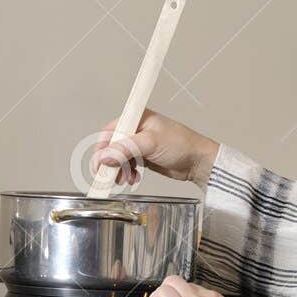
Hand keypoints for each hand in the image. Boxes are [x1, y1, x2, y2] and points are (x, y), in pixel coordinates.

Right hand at [91, 108, 219, 188]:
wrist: (198, 161)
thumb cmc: (182, 145)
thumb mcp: (151, 144)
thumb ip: (125, 149)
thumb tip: (104, 157)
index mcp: (137, 117)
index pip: (110, 130)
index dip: (102, 147)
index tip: (98, 163)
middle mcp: (137, 129)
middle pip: (112, 145)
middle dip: (110, 162)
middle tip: (108, 176)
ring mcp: (140, 143)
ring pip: (119, 157)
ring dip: (118, 170)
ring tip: (124, 179)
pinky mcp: (144, 156)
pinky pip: (127, 165)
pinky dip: (127, 173)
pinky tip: (134, 178)